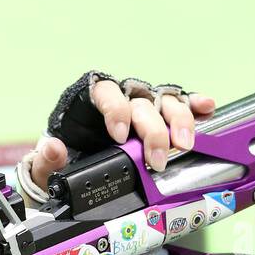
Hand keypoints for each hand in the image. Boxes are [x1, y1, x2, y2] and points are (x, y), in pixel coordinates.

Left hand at [29, 84, 215, 187]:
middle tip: (157, 158)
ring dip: (178, 120)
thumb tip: (53, 148)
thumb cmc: (68, 153)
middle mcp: (122, 98)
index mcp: (92, 102)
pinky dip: (194, 105)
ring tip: (184, 143)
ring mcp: (144, 106)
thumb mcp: (49, 161)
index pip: (106, 93)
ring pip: (165, 102)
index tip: (119, 135)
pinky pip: (181, 105)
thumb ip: (48, 157)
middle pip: (141, 103)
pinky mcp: (162, 116)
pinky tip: (207, 108)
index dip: (115, 110)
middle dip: (152, 130)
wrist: (80, 160)